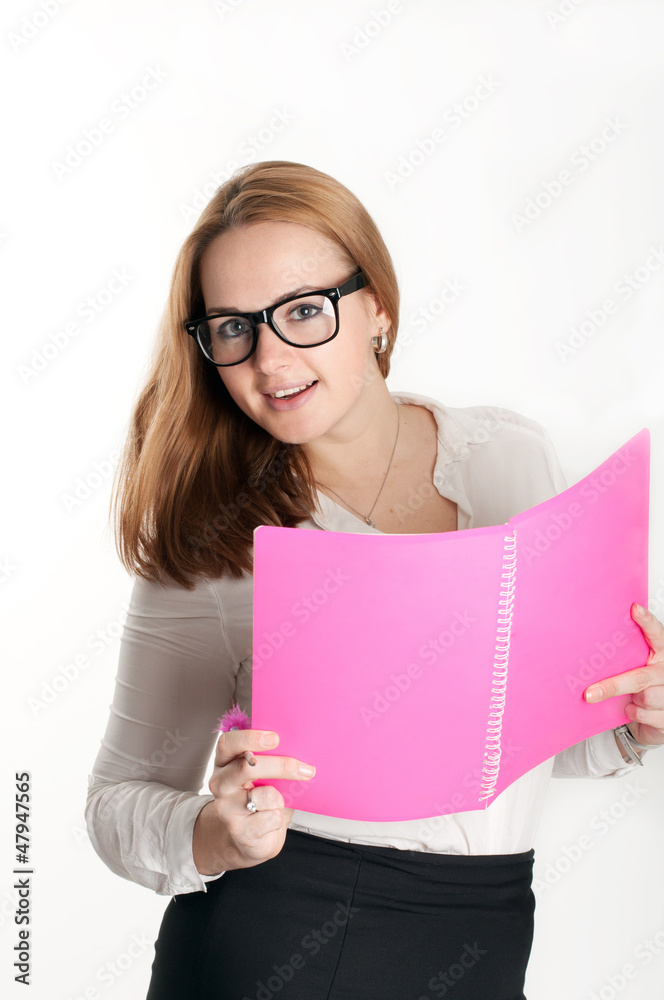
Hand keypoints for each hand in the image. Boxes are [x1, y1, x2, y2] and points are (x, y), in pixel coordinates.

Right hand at [194, 729, 315, 873]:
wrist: (253, 837)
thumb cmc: (263, 799)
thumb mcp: (267, 774)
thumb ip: (274, 758)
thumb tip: (301, 746)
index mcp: (225, 761)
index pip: (228, 743)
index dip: (250, 738)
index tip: (275, 738)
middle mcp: (220, 782)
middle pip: (247, 767)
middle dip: (280, 766)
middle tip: (304, 769)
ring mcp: (226, 807)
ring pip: (264, 795)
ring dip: (281, 798)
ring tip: (278, 802)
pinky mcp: (238, 829)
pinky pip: (270, 818)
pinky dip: (279, 817)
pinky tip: (272, 819)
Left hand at [584, 603, 663, 746]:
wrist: (652, 717)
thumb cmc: (639, 686)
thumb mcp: (632, 667)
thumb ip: (623, 656)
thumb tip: (585, 642)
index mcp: (660, 653)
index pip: (657, 634)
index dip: (646, 622)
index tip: (634, 609)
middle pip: (639, 677)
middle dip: (612, 686)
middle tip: (588, 693)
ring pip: (644, 697)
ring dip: (630, 701)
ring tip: (629, 698)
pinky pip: (644, 714)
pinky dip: (635, 714)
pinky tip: (634, 709)